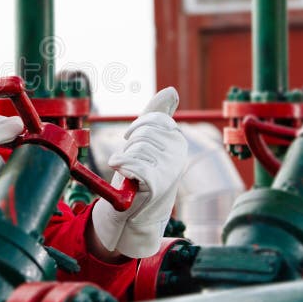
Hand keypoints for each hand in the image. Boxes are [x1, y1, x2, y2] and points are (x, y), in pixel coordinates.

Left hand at [91, 87, 187, 257]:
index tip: (133, 140)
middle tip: (132, 162)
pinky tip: (124, 175)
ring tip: (131, 173)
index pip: (153, 119)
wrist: (136, 210)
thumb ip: (158, 115)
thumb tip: (172, 91)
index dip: (137, 128)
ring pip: (136, 149)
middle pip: (143, 133)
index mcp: (178, 140)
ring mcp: (171, 168)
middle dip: (130, 146)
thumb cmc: (140, 173)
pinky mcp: (158, 184)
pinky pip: (133, 164)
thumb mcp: (148, 141)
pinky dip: (123, 167)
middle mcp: (179, 153)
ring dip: (125, 160)